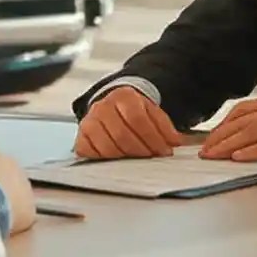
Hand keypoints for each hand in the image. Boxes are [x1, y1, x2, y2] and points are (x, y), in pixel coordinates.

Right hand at [74, 86, 188, 158]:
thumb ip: (164, 126)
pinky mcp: (81, 136)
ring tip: (138, 160)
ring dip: (126, 158)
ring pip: (107, 146)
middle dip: (141, 150)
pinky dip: (105, 159)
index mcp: (123, 96)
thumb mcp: (152, 111)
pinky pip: (90, 152)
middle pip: (122, 134)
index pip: (137, 119)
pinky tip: (117, 159)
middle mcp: (103, 107)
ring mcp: (89, 121)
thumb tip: (175, 142)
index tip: (164, 150)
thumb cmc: (134, 112)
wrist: (113, 106)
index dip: (152, 138)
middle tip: (152, 157)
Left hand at [200, 92, 256, 162]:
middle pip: (244, 120)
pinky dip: (254, 151)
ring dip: (230, 144)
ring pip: (254, 131)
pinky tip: (239, 157)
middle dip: (220, 136)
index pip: (244, 109)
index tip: (209, 137)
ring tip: (214, 155)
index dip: (223, 124)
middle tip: (203, 150)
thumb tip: (255, 135)